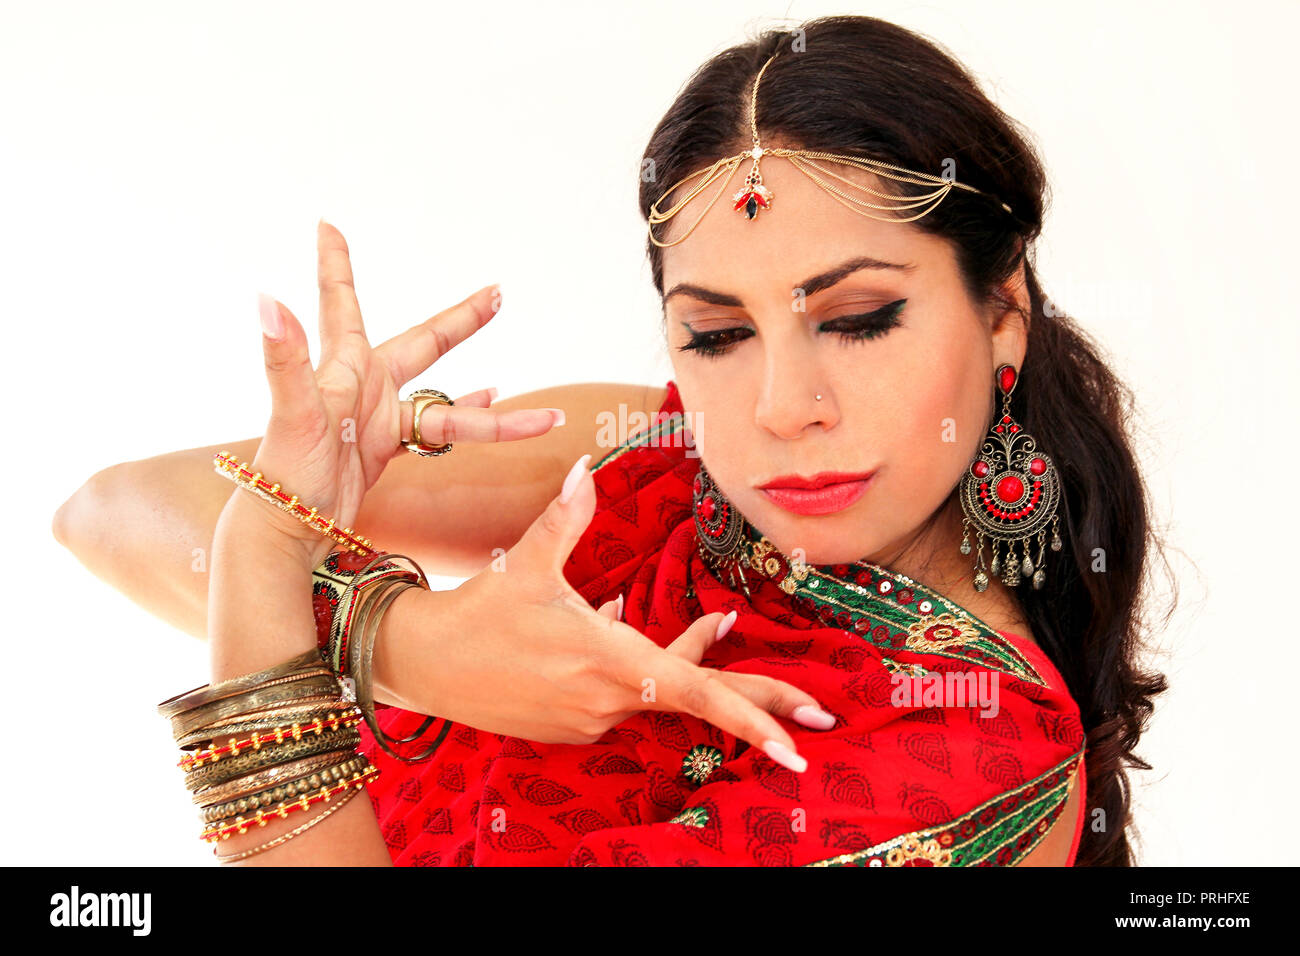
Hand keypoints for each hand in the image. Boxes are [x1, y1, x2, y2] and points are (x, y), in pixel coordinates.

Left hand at [248, 219, 563, 565]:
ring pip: (449, 405)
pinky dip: (470, 419)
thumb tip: (266, 301)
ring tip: (542, 415)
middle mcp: (363, 385)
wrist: (287, 527)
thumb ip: (285, 357)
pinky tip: (493, 406)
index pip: (341, 303)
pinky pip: (437, 430)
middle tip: (497, 292)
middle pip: (424, 343)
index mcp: (344, 367)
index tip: (327, 224)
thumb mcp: (291, 411)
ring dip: (495, 413)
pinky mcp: (385, 448)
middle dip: (462, 320)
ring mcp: (378, 418)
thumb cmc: (286, 469)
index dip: (337, 264)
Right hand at [380, 456, 835, 771]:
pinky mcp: (576, 723)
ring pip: (660, 687)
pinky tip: (622, 624)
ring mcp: (592, 717)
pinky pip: (628, 693)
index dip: (751, 715)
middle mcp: (608, 699)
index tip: (797, 743)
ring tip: (720, 625)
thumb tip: (585, 467)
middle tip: (820, 725)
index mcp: (608, 662)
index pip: (695, 693)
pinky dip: (640, 664)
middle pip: (699, 702)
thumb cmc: (478, 613)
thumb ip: (565, 519)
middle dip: (761, 710)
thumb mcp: (526, 563)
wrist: (424, 666)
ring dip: (684, 658)